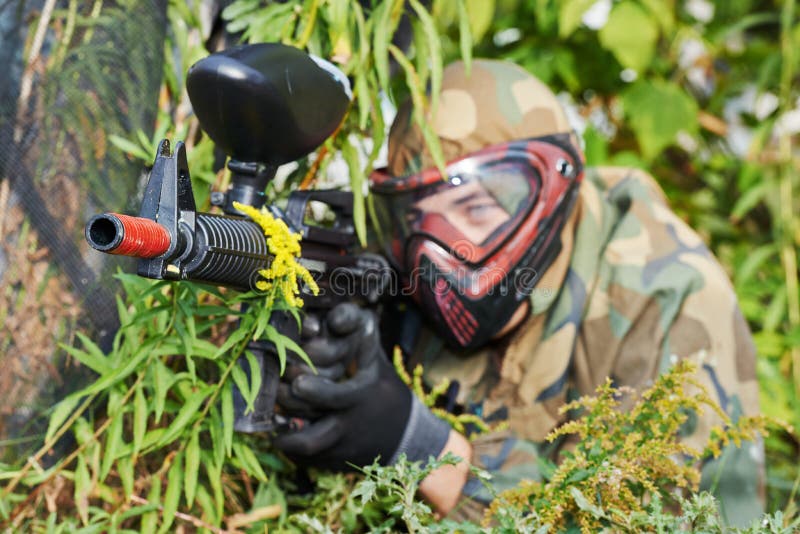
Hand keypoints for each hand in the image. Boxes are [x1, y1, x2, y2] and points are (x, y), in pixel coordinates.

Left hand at [273, 303, 450, 470]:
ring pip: (306, 451)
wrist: (404, 435)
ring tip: (272, 418)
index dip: (314, 392)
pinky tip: (282, 431)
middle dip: (289, 413)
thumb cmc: (384, 388)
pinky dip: (291, 447)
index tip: (298, 381)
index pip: (336, 399)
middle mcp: (351, 427)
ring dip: (285, 436)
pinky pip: (305, 461)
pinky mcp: (334, 463)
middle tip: (272, 394)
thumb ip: (358, 337)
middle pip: (313, 433)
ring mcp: (342, 448)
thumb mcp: (377, 360)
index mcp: (362, 397)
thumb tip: (335, 314)